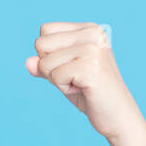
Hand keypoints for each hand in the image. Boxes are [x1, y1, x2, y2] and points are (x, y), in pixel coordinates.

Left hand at [25, 22, 143, 140]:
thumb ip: (44, 66)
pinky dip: (64, 88)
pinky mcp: (91, 68)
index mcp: (89, 29)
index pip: (45, 31)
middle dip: (50, 67)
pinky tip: (83, 90)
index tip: (72, 67)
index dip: (49, 54)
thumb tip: (28, 62)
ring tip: (80, 84)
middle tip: (75, 78)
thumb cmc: (90, 94)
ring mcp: (93, 50)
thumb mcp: (62, 75)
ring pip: (45, 63)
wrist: (117, 115)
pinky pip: (55, 76)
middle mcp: (92, 34)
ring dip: (58, 80)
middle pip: (41, 44)